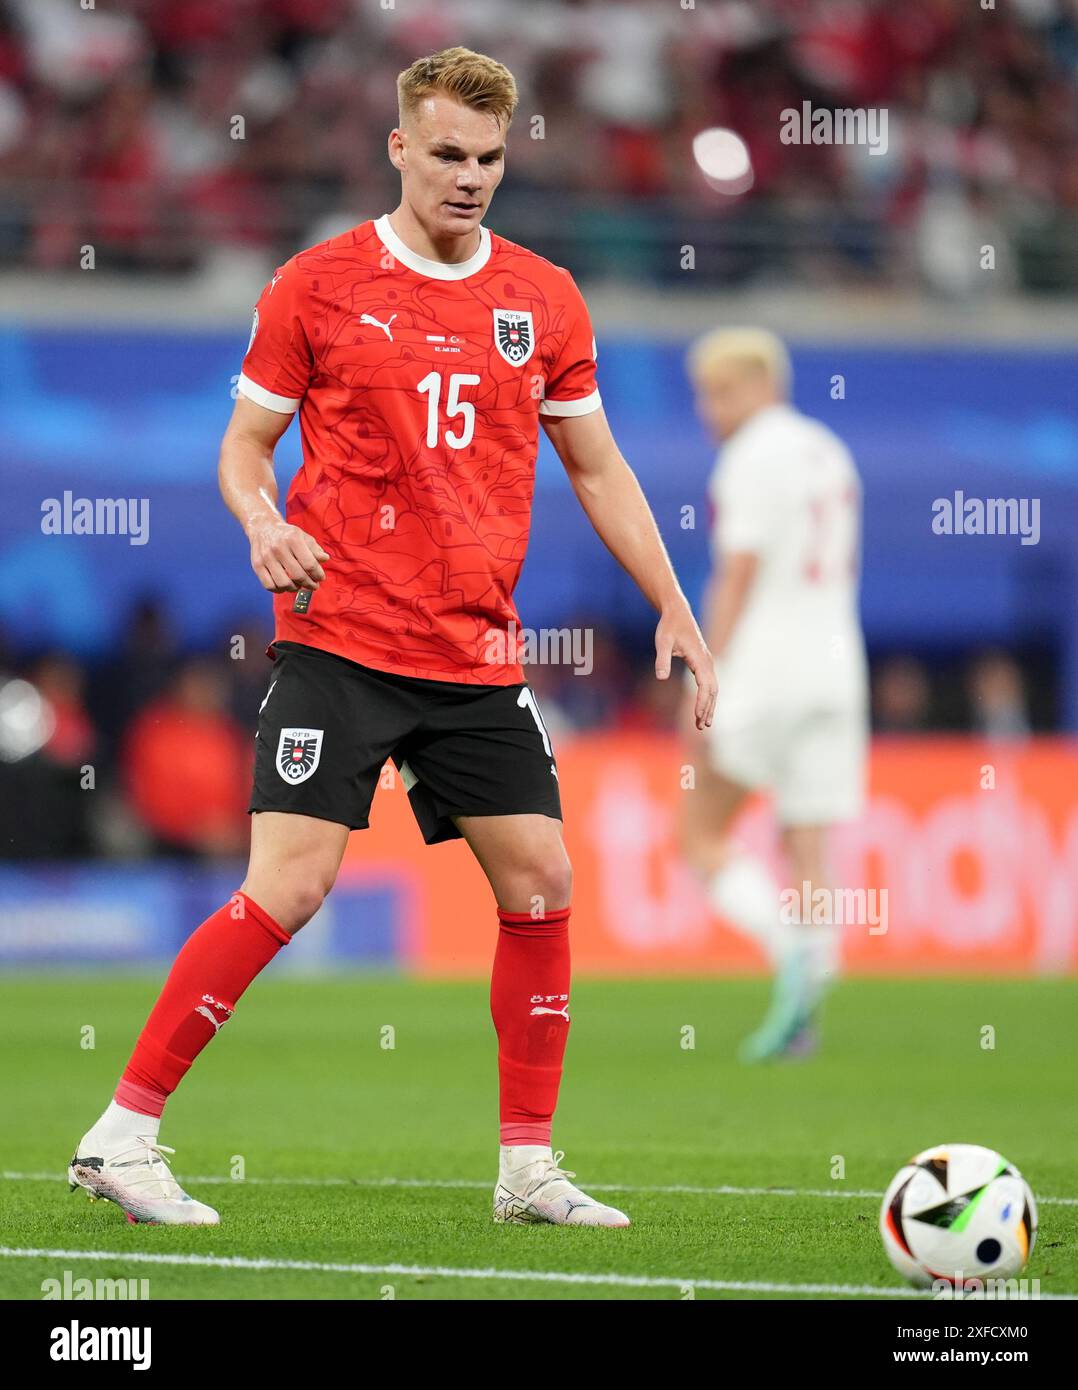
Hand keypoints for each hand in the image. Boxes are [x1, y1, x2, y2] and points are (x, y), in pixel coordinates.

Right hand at [248, 518, 330, 592]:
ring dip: (294, 588)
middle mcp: (278, 548)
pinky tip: (285, 586)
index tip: (321, 578)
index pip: (309, 564)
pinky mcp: (257, 565)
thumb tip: (325, 559)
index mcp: (293, 539)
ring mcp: (266, 557)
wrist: (263, 527)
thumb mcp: (303, 536)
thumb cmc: (287, 535)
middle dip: (309, 584)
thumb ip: (315, 549)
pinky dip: (279, 590)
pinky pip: (269, 585)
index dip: (318, 574)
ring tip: (299, 585)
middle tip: (313, 586)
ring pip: (283, 583)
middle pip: (298, 575)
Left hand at [654, 602, 716, 729]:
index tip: (697, 716)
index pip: (705, 686)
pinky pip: (709, 684)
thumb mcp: (662, 642)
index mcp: (700, 658)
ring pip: (713, 688)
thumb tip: (660, 677)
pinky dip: (707, 697)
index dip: (702, 702)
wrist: (677, 613)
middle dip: (708, 709)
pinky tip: (702, 708)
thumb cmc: (669, 627)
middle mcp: (708, 661)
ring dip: (709, 706)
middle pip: (712, 690)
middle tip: (701, 727)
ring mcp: (708, 662)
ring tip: (703, 723)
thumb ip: (662, 659)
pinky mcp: (704, 663)